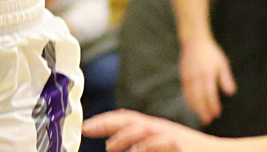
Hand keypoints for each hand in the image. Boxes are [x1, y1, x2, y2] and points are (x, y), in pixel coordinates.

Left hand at [85, 110, 221, 151]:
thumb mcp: (163, 147)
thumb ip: (144, 147)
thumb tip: (120, 148)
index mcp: (154, 128)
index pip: (126, 119)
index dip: (105, 121)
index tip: (86, 127)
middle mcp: (161, 129)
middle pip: (130, 120)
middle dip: (107, 124)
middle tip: (87, 129)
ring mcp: (171, 137)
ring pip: (143, 130)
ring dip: (125, 137)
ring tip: (110, 147)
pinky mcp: (181, 147)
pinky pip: (162, 144)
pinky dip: (148, 147)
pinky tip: (138, 151)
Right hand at [177, 38, 237, 123]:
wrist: (194, 42)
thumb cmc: (211, 53)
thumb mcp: (222, 63)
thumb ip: (226, 78)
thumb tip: (231, 93)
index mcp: (208, 73)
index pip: (210, 93)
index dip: (213, 105)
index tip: (217, 113)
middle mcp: (197, 76)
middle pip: (199, 98)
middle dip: (203, 110)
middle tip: (208, 120)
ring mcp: (188, 77)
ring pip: (191, 97)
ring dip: (196, 108)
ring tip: (202, 116)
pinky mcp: (183, 77)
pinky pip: (185, 92)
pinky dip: (189, 101)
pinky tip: (193, 107)